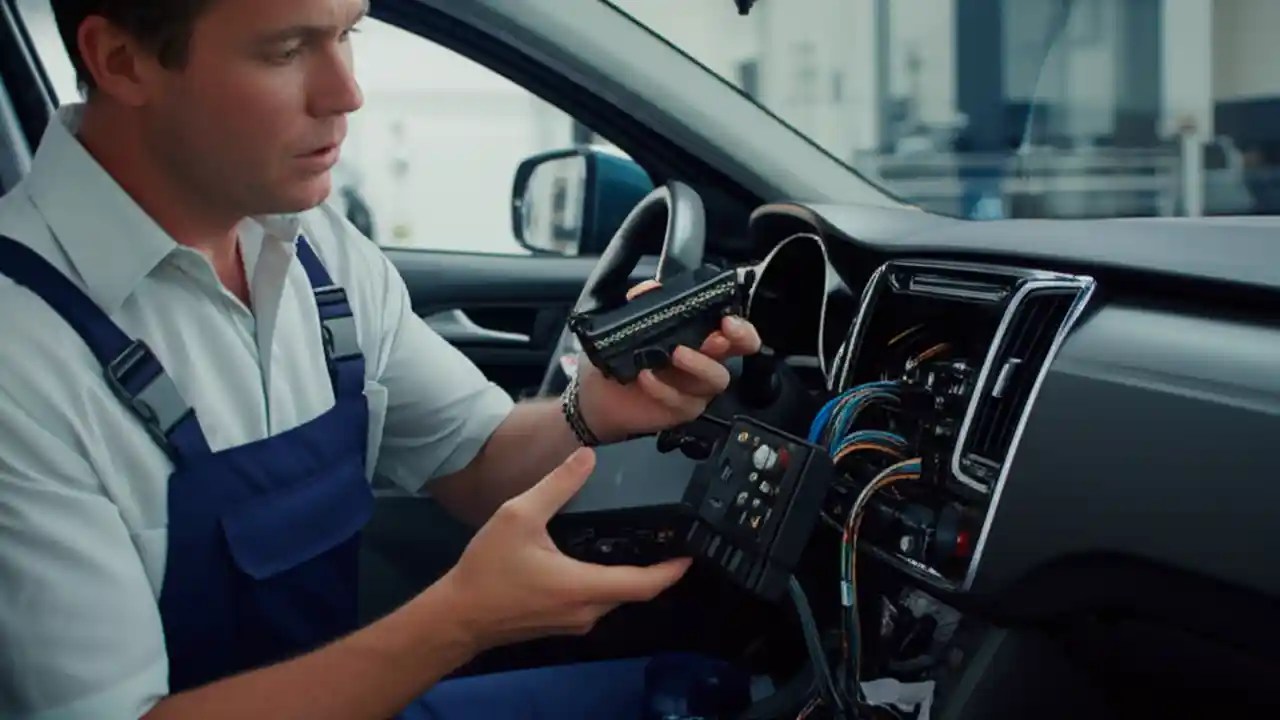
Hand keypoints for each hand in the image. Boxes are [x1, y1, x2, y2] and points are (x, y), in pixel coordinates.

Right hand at [437, 448, 691, 650]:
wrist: (456, 617)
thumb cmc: (488, 570)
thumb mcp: (519, 515)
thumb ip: (557, 485)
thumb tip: (588, 456)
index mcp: (584, 586)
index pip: (645, 584)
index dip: (673, 570)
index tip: (692, 552)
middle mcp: (587, 611)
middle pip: (634, 592)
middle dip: (655, 570)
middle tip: (668, 539)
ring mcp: (574, 622)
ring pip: (615, 599)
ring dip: (630, 576)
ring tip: (641, 544)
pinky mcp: (561, 624)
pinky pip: (596, 603)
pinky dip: (608, 583)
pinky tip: (600, 561)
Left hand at [576, 280, 761, 442]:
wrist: (599, 392)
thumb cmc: (621, 354)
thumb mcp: (627, 324)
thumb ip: (642, 303)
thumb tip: (651, 288)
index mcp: (701, 335)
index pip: (735, 330)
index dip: (741, 327)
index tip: (728, 320)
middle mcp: (706, 360)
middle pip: (737, 354)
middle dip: (733, 343)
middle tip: (713, 338)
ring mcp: (697, 388)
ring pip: (715, 379)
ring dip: (698, 364)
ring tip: (674, 354)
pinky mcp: (683, 410)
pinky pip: (683, 400)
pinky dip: (664, 388)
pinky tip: (646, 376)